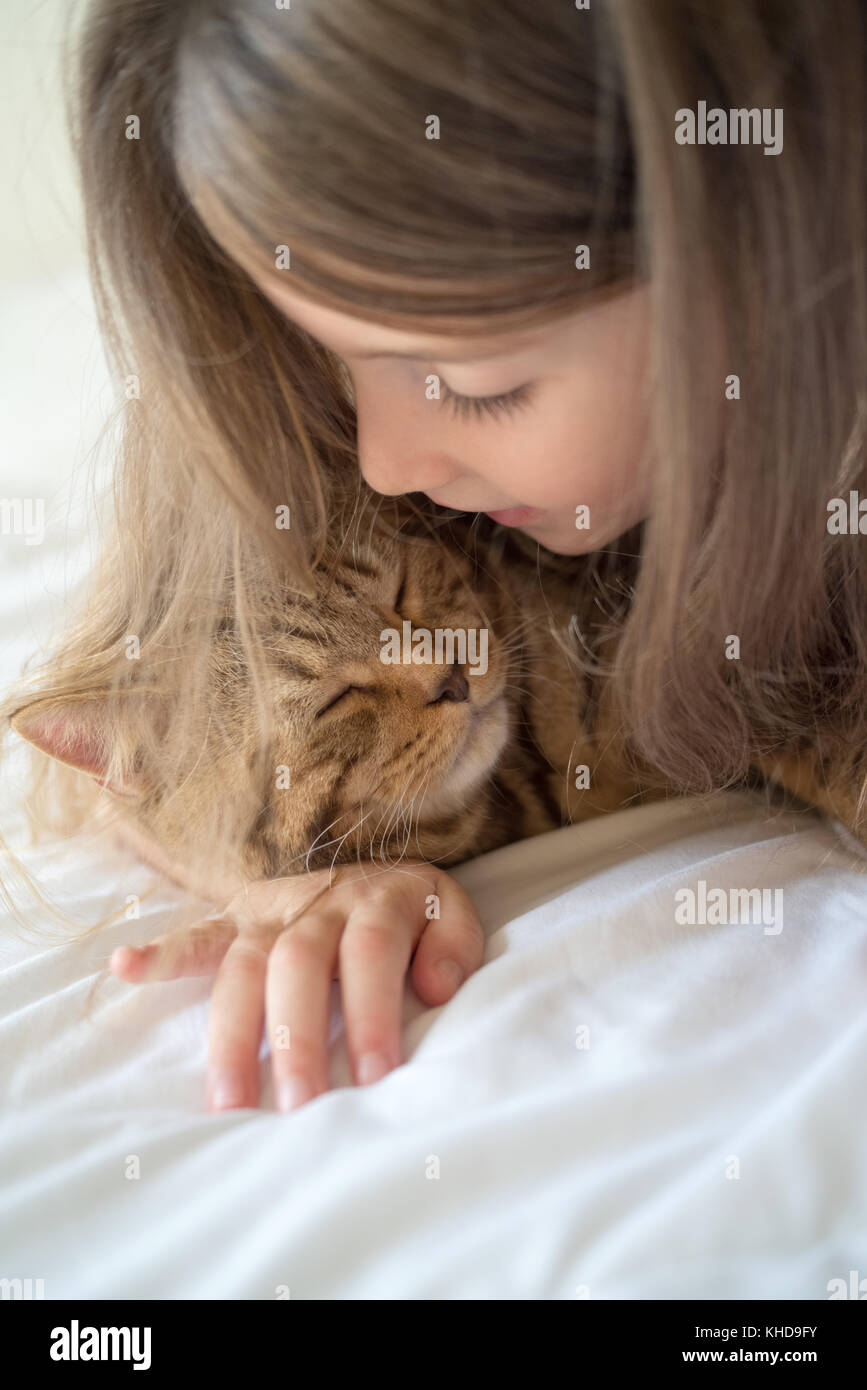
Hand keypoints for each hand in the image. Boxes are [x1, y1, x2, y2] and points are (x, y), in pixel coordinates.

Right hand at [108, 861, 482, 1111]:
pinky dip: (160, 953)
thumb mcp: (450, 914)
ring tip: (226, 1101)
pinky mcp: (236, 921)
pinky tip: (123, 969)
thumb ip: (453, 944)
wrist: (378, 865)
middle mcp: (316, 903)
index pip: (369, 954)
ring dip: (232, 1033)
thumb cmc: (415, 915)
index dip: (370, 1011)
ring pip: (244, 966)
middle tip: (300, 1107)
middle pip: (299, 964)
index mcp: (375, 901)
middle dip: (297, 1036)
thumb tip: (433, 986)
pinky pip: (197, 934)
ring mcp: (270, 912)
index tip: (374, 1077)